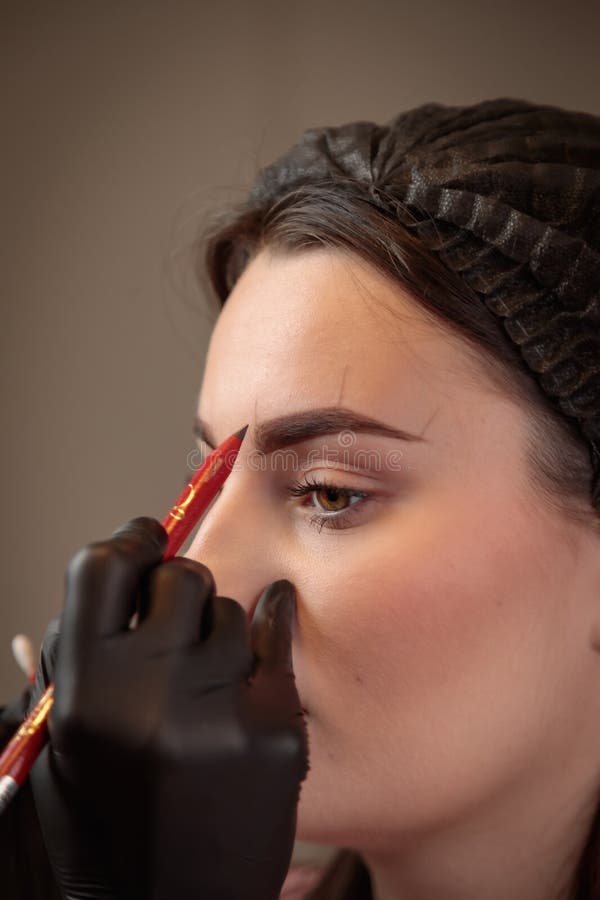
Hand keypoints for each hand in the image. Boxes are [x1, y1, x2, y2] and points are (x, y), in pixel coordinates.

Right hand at [30, 517, 308, 899]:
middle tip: (175, 619)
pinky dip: (271, 625)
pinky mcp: (276, 732)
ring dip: (217, 631)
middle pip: (179, 576)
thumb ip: (78, 654)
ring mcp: (221, 714)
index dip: (126, 543)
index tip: (144, 539)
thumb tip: (117, 576)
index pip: (103, 567)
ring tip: (206, 682)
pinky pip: (278, 635)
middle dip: (176, 589)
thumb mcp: (61, 740)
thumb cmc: (108, 821)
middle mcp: (151, 697)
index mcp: (85, 694)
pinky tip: (270, 622)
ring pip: (231, 610)